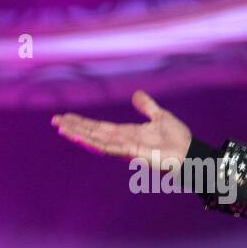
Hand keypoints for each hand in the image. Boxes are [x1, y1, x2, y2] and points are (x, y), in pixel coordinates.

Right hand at [51, 90, 190, 166]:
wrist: (191, 153)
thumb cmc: (180, 139)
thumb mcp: (160, 117)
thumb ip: (147, 107)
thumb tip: (136, 94)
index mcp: (129, 133)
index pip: (101, 127)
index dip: (84, 122)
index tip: (67, 117)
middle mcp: (124, 141)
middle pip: (94, 133)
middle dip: (75, 127)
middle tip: (55, 121)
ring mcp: (126, 148)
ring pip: (97, 140)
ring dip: (78, 134)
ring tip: (60, 128)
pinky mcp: (132, 153)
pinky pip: (108, 147)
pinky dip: (93, 142)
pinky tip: (79, 138)